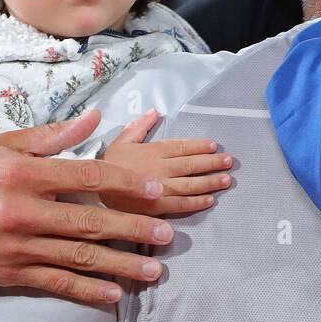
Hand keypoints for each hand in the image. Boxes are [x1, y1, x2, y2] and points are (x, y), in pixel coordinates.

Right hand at [0, 110, 174, 303]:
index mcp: (23, 174)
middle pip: (90, 221)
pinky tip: (114, 295)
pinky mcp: (10, 273)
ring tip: (154, 271)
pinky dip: (87, 292)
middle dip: (134, 229)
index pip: (86, 175)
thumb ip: (52, 137)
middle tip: (168, 234)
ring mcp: (17, 246)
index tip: (158, 189)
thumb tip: (97, 117)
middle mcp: (22, 211)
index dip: (126, 181)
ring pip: (79, 257)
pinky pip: (56, 284)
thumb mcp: (2, 147)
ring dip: (121, 266)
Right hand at [99, 109, 232, 215]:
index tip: (214, 145)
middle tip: (229, 161)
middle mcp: (159, 169)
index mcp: (151, 152)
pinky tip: (210, 200)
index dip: (199, 146)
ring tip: (227, 179)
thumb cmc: (106, 167)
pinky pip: (181, 205)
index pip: (181, 147)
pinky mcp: (157, 208)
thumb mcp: (120, 142)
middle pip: (191, 165)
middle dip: (212, 162)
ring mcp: (159, 190)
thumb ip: (139, 127)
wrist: (91, 193)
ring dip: (211, 181)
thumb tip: (154, 112)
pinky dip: (197, 202)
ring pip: (191, 184)